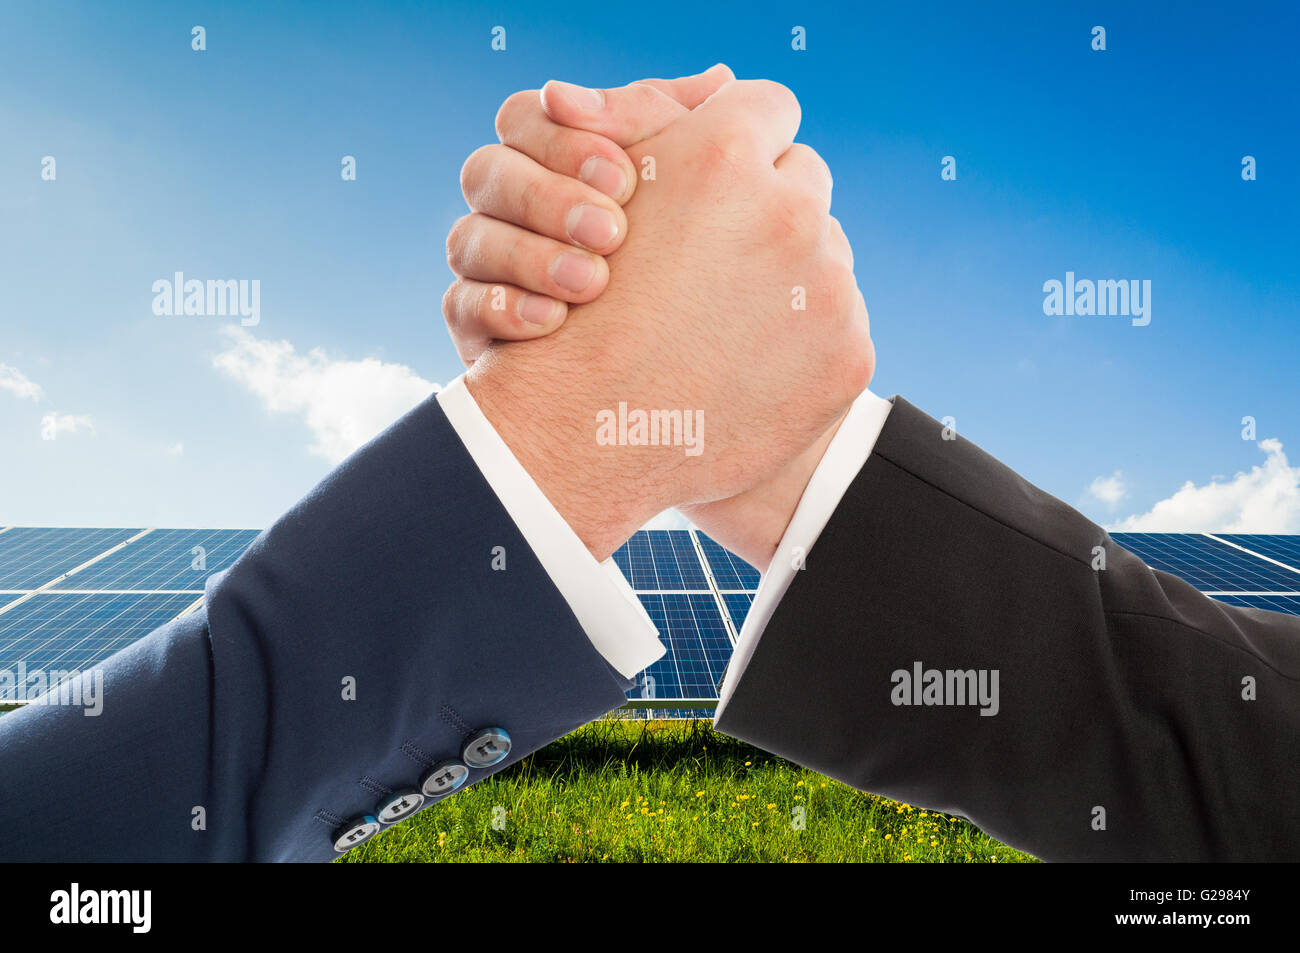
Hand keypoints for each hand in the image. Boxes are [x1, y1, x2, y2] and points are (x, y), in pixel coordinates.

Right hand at [444, 65, 733, 362]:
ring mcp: (484, 265)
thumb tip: (719, 82)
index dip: (566, 140)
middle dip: (549, 198)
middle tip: (613, 233)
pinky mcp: (475, 326)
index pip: (526, 117)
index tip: (626, 178)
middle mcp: (506, 205)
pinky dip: (505, 308)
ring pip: (468, 238)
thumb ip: (690, 139)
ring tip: (593, 283)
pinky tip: (554, 320)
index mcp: (548, 157)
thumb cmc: (678, 268)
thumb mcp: (689, 194)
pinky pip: (462, 305)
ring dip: (531, 256)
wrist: (657, 371)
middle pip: (487, 170)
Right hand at [451, 77, 873, 563]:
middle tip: (716, 260)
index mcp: (725, 156)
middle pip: (804, 180)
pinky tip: (749, 365)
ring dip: (790, 276)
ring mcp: (828, 288)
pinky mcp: (848, 357)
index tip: (716, 184)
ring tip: (726, 321)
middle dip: (768, 210)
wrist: (586, 435)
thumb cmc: (577, 309)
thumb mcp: (598, 199)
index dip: (738, 146)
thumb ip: (659, 123)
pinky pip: (839, 325)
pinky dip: (804, 341)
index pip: (768, 109)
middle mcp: (789, 211)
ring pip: (826, 255)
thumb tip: (722, 83)